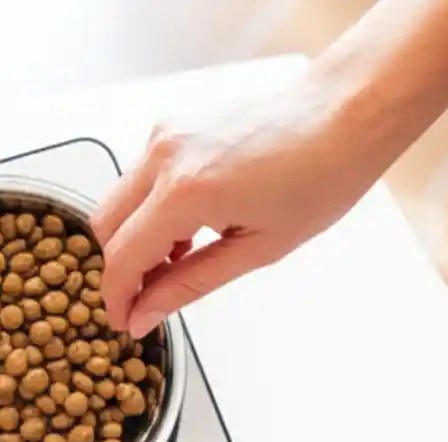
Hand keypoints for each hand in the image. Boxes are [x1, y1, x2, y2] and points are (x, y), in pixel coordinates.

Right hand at [91, 81, 384, 337]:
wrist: (345, 114)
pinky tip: (184, 231)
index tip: (124, 322)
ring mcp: (163, 137)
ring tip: (176, 263)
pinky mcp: (170, 129)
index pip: (122, 256)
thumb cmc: (321, 175)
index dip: (116, 297)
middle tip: (143, 300)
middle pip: (102, 227)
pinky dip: (147, 212)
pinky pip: (137, 179)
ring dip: (133, 239)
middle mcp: (164, 157)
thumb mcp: (257, 249)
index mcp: (186, 191)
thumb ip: (189, 285)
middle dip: (117, 269)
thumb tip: (145, 314)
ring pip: (116, 202)